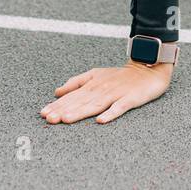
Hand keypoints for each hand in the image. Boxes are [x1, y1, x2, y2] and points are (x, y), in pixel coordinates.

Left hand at [41, 60, 174, 123]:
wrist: (147, 69)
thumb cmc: (120, 75)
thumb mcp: (95, 74)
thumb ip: (76, 82)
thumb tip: (57, 91)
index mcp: (92, 84)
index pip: (71, 97)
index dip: (57, 105)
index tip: (44, 113)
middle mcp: (101, 89)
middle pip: (80, 102)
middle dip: (63, 110)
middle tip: (49, 119)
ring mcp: (116, 94)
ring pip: (95, 105)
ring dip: (80, 112)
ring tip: (67, 119)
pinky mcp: (130, 99)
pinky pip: (120, 107)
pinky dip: (111, 113)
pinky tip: (101, 120)